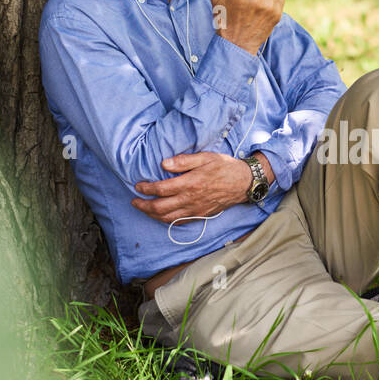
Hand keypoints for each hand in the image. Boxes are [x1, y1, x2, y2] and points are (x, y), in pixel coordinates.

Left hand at [132, 152, 251, 222]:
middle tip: (134, 201)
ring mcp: (196, 210)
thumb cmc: (225, 167)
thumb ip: (183, 161)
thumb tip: (164, 164)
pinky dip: (166, 221)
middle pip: (160, 207)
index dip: (146, 188)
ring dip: (152, 215)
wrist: (244, 183)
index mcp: (191, 183)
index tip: (138, 186)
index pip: (161, 189)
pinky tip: (161, 216)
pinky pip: (180, 222)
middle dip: (144, 205)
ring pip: (168, 218)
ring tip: (144, 209)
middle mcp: (191, 199)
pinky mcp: (200, 215)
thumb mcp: (205, 157)